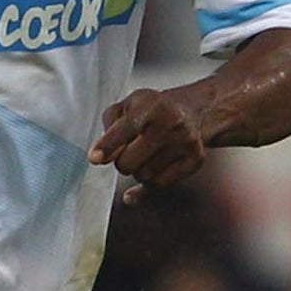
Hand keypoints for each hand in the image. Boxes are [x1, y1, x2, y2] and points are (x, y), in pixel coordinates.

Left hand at [88, 87, 205, 203]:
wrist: (192, 110)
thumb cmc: (152, 109)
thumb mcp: (126, 106)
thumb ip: (109, 127)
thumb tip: (100, 158)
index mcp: (150, 105)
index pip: (122, 131)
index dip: (106, 146)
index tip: (95, 158)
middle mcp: (170, 122)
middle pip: (129, 162)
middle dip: (121, 162)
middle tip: (128, 151)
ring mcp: (185, 141)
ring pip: (144, 175)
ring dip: (137, 171)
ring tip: (145, 154)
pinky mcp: (195, 159)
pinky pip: (161, 184)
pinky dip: (151, 180)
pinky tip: (154, 166)